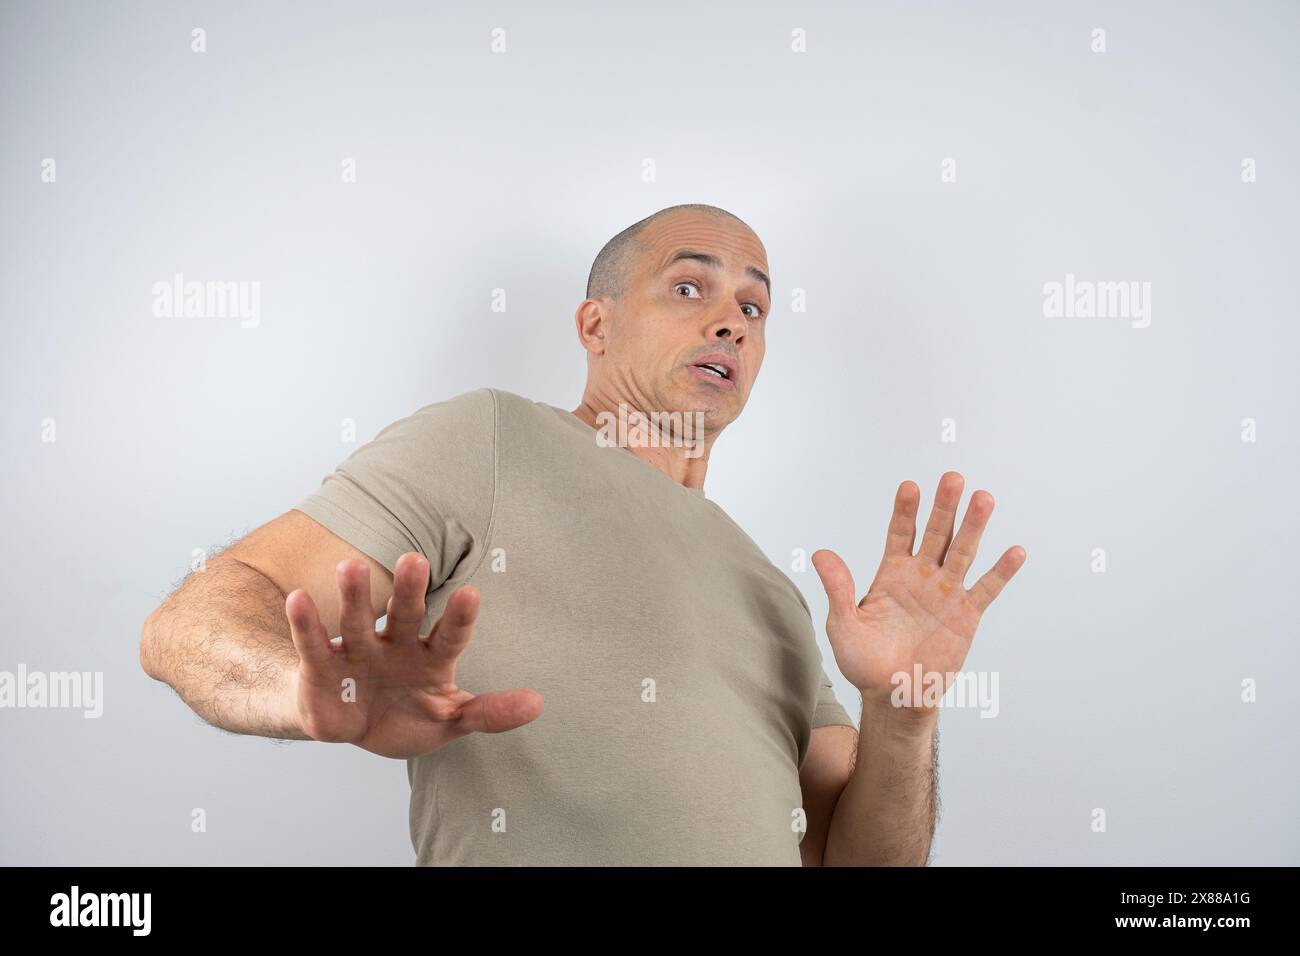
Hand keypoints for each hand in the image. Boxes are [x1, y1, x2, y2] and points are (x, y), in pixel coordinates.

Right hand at [284, 553, 543, 757]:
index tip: (471, 593)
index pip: (449, 635)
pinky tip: (299, 599)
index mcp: (430, 658)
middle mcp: (396, 645)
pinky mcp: (322, 667)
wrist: (355, 728)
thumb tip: (538, 704)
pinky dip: (306, 623)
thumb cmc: (408, 715)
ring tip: (351, 567)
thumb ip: (489, 712)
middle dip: (409, 590)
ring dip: (355, 596)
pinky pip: (314, 643)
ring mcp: (359, 652)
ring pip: (357, 621)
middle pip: (404, 615)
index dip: (459, 618)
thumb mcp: (450, 719)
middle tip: (415, 558)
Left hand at [812, 472, 1024, 713]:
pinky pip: (986, 590)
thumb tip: (820, 554)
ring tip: (984, 498)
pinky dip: (1001, 571)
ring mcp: (946, 594)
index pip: (900, 534)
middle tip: (953, 477)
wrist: (892, 695)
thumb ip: (839, 589)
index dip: (905, 511)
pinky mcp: (966, 616)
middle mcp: (921, 577)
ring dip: (974, 526)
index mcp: (891, 574)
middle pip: (935, 533)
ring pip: (962, 552)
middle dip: (944, 506)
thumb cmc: (864, 662)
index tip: (910, 486)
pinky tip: (1015, 551)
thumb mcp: (843, 624)